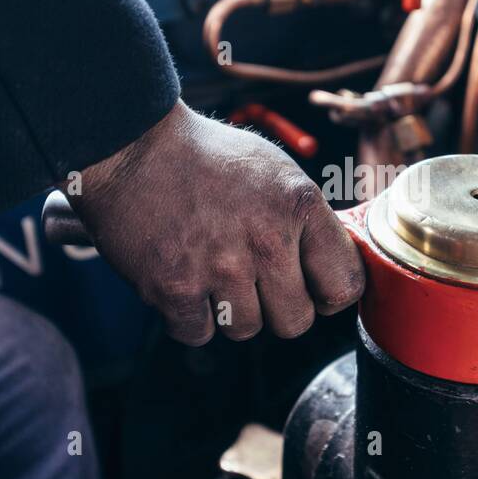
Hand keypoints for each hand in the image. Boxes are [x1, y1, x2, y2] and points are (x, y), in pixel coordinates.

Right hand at [71, 101, 363, 344]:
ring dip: (230, 310)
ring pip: (246, 330)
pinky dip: (189, 316)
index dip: (329, 294)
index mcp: (299, 206)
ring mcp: (220, 268)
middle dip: (277, 308)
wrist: (132, 144)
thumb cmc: (206, 157)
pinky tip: (184, 278)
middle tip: (253, 281)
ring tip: (211, 271)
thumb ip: (308, 221)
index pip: (345, 285)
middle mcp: (266, 240)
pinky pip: (199, 334)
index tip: (314, 289)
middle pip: (297, 322)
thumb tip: (333, 265)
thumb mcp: (277, 171)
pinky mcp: (174, 288)